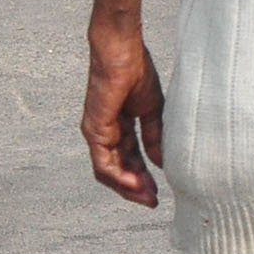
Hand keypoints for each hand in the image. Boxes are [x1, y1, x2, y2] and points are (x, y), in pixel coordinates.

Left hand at [83, 27, 165, 207]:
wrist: (122, 53)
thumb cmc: (137, 73)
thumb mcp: (152, 111)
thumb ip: (153, 137)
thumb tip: (160, 162)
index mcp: (119, 126)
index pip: (128, 159)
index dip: (143, 177)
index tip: (158, 191)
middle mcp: (105, 132)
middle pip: (116, 169)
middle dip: (135, 187)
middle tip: (153, 201)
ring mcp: (97, 131)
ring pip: (107, 171)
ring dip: (127, 187)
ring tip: (147, 197)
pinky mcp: (94, 129)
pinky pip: (103, 161)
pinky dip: (119, 176)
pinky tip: (137, 184)